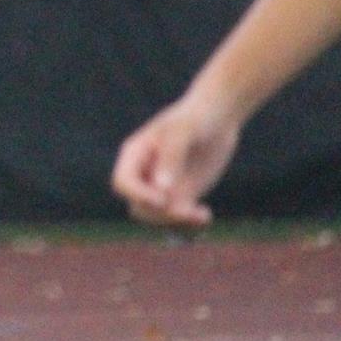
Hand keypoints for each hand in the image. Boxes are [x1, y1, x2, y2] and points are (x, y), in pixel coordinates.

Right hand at [111, 96, 241, 227]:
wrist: (217, 118)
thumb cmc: (195, 118)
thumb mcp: (183, 131)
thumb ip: (171, 156)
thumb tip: (162, 188)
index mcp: (134, 156)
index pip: (123, 183)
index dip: (138, 195)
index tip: (162, 199)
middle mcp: (144, 174)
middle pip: (139, 206)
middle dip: (161, 212)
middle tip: (187, 211)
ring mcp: (162, 187)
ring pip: (157, 216)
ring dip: (178, 220)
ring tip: (200, 214)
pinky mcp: (182, 195)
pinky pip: (178, 217)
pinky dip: (191, 221)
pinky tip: (205, 215)